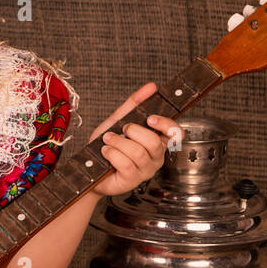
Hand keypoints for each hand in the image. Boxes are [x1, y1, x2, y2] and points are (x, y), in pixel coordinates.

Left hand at [86, 82, 177, 196]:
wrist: (90, 166)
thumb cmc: (107, 145)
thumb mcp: (119, 120)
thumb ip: (135, 104)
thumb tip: (151, 87)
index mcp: (158, 141)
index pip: (176, 134)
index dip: (166, 125)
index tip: (150, 118)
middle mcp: (156, 157)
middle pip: (154, 143)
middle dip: (134, 132)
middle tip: (122, 129)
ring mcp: (145, 171)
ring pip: (138, 153)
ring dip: (118, 142)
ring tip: (107, 139)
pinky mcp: (132, 181)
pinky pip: (126, 164)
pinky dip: (112, 154)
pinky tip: (105, 151)